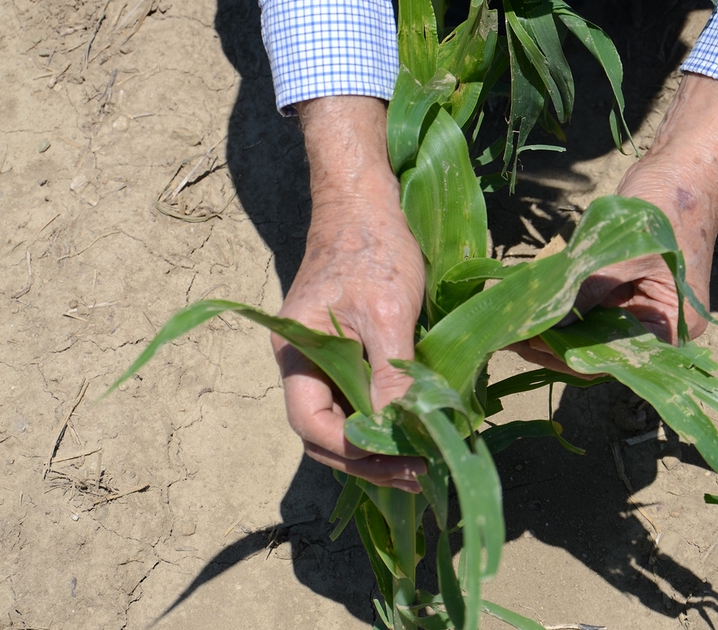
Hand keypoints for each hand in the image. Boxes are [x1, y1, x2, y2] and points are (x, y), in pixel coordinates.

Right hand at [273, 96, 426, 491]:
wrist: (365, 199)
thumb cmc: (372, 248)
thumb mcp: (386, 311)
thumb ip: (388, 371)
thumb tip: (398, 429)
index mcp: (295, 355)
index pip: (311, 424)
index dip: (351, 452)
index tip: (400, 462)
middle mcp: (302, 364)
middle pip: (323, 432)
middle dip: (367, 460)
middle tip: (418, 475)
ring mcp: (322, 358)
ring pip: (341, 418)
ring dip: (377, 444)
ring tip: (421, 461)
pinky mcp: (346, 350)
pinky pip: (357, 397)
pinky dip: (383, 418)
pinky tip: (415, 427)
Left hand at [512, 75, 717, 367]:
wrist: (681, 170)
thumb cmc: (668, 208)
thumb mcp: (628, 250)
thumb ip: (592, 288)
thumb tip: (550, 322)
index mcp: (674, 327)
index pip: (617, 358)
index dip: (572, 356)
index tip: (532, 344)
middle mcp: (656, 327)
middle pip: (600, 351)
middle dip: (555, 345)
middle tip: (509, 337)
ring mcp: (637, 310)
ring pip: (588, 333)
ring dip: (552, 329)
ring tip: (510, 324)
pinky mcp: (619, 292)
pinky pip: (585, 309)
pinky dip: (559, 307)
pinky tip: (526, 304)